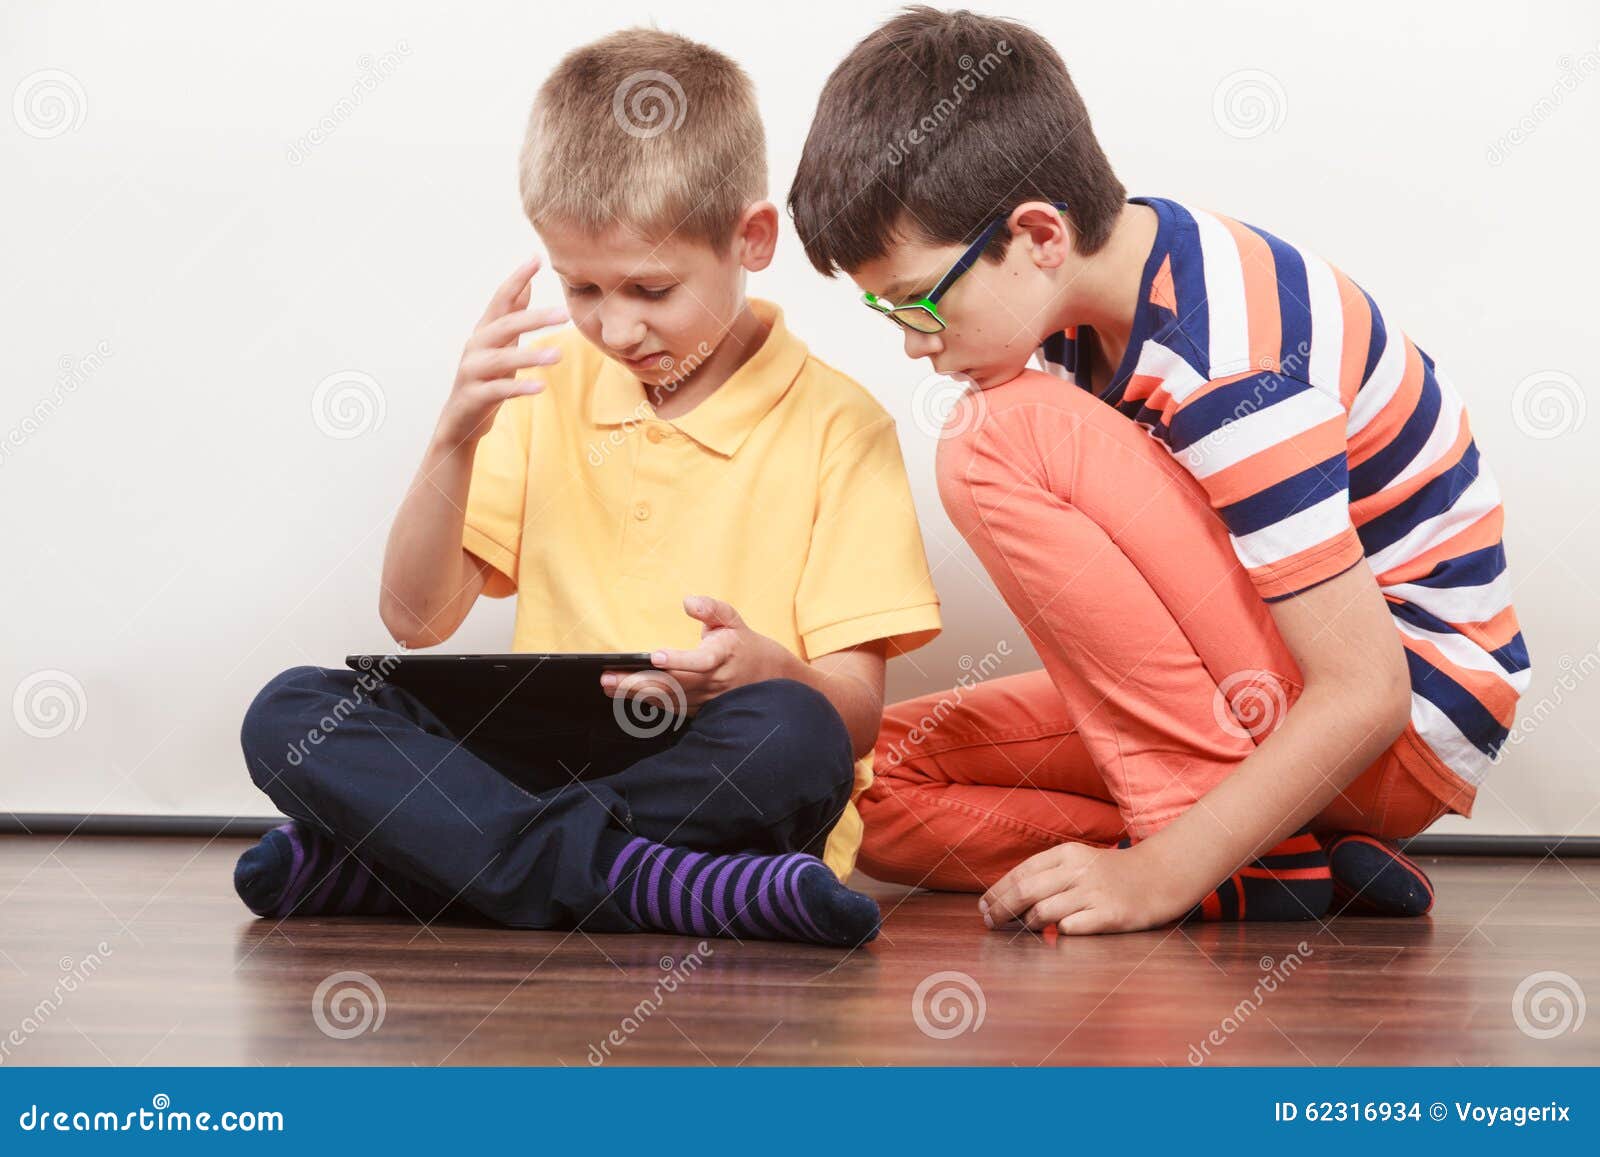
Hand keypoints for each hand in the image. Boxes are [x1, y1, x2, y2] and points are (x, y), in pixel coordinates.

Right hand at [435, 255, 569, 447]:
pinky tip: (541, 387)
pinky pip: (498, 391)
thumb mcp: (500, 344)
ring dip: (530, 356)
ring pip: (501, 359)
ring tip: (558, 355)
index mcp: (484, 331)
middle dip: (534, 318)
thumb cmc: (485, 378)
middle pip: (504, 326)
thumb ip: (511, 315)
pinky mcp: (474, 396)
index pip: (500, 299)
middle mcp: (475, 347)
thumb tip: (527, 284)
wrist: (459, 421)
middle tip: (564, 314)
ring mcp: (472, 372)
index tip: (535, 259)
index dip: (516, 279)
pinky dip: (519, 388)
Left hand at [600, 596, 793, 712]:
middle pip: (674, 685)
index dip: (678, 660)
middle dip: (639, 682)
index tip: (654, 656)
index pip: (700, 662)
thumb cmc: (741, 644)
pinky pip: (669, 707)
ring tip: (608, 684)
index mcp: (723, 656)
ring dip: (636, 694)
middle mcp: (712, 681)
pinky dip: (646, 702)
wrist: (766, 678)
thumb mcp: (732, 619)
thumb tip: (688, 602)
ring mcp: (704, 699)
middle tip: (608, 677)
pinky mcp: (697, 708)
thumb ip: (711, 608)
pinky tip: (623, 694)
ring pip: (668, 699)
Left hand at [978, 841, 1192, 934]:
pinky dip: (1058, 932)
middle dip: (1000, 909)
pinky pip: (1071, 928)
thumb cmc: (1112, 873)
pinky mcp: (1110, 915)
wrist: (1161, 875)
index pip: (1021, 873)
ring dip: (1027, 924)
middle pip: (1025, 891)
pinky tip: (1057, 933)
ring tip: (1024, 930)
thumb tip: (1008, 896)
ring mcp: (1094, 893)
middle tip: (989, 923)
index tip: (983, 907)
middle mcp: (1078, 870)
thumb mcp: (1079, 861)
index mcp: (1067, 854)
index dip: (997, 891)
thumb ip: (1048, 874)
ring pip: (1043, 911)